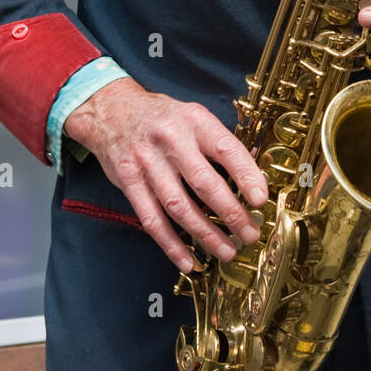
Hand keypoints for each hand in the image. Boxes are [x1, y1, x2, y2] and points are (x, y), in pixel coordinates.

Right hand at [63, 77, 268, 273]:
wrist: (110, 110)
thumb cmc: (162, 117)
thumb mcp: (192, 116)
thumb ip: (217, 142)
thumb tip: (253, 176)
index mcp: (193, 120)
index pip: (225, 149)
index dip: (246, 175)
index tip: (260, 200)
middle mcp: (170, 140)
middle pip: (203, 183)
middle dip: (231, 213)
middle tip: (249, 233)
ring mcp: (147, 162)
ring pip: (178, 206)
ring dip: (205, 234)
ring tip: (226, 251)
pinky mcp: (128, 182)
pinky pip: (151, 219)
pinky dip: (171, 244)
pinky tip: (188, 261)